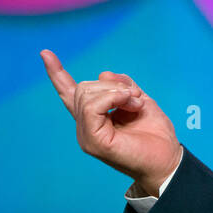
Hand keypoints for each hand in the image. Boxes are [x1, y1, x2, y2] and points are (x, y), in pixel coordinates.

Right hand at [40, 49, 181, 196]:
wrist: (167, 159)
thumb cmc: (155, 134)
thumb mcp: (140, 101)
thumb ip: (123, 87)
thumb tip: (103, 74)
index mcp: (95, 116)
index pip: (69, 93)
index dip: (57, 73)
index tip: (45, 53)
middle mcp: (86, 125)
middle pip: (84, 87)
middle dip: (114, 85)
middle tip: (136, 99)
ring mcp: (87, 134)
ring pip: (87, 94)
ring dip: (118, 92)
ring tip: (136, 105)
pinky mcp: (93, 141)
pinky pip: (92, 106)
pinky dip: (113, 98)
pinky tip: (128, 104)